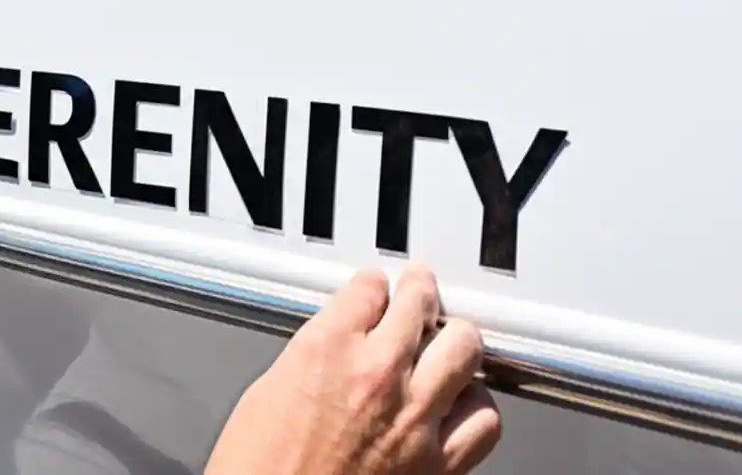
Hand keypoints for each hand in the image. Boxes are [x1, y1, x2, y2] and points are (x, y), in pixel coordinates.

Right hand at [205, 264, 500, 474]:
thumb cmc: (258, 472)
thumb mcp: (267, 394)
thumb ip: (312, 357)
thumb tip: (337, 344)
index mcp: (326, 349)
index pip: (369, 287)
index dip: (373, 285)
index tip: (376, 288)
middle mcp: (377, 374)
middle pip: (423, 304)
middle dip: (420, 296)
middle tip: (419, 294)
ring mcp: (414, 418)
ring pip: (464, 349)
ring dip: (454, 343)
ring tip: (447, 344)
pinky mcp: (437, 463)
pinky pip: (483, 419)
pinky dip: (475, 406)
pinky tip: (460, 404)